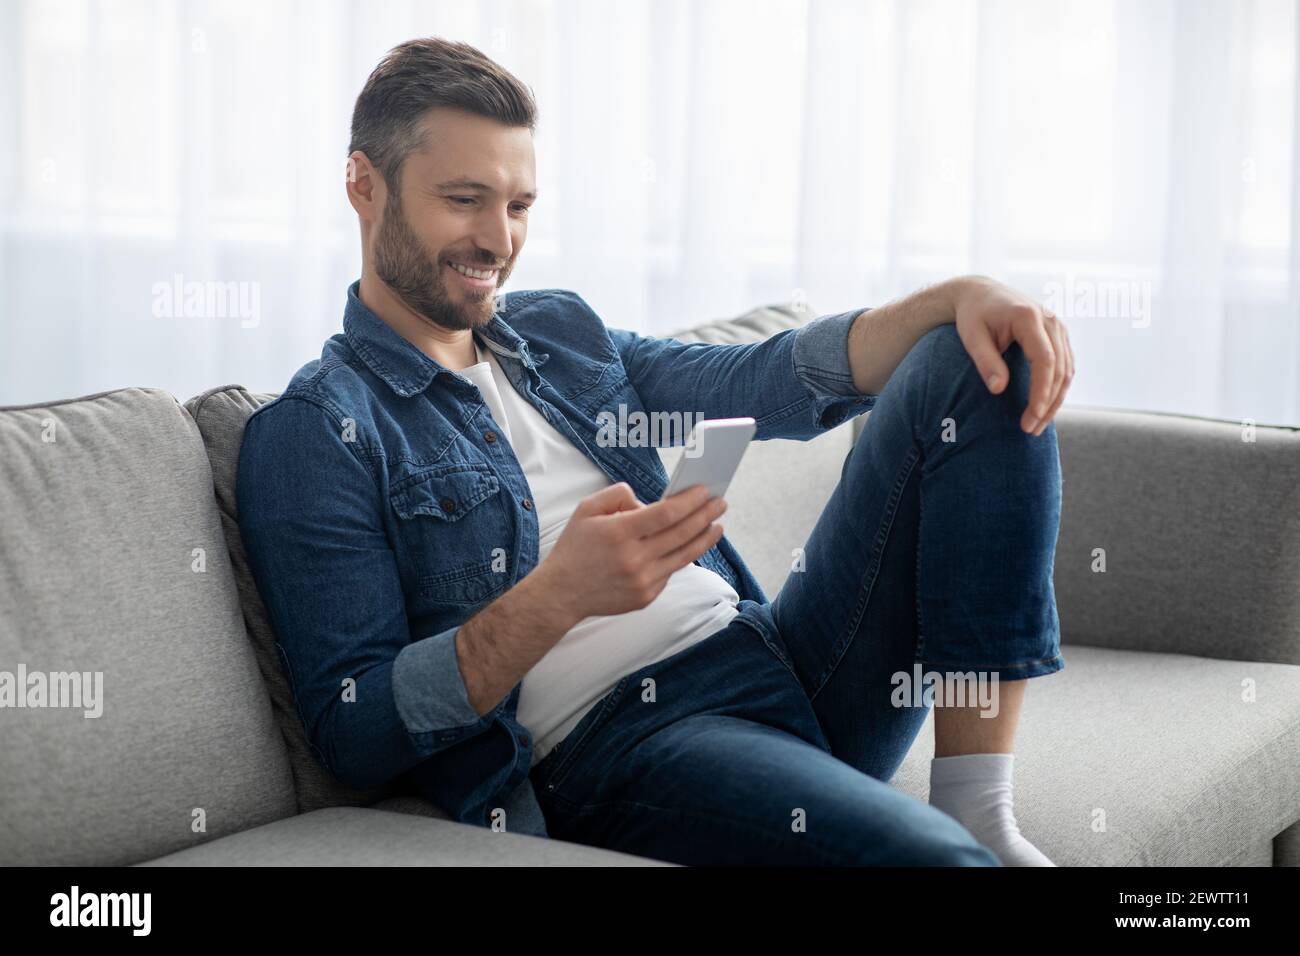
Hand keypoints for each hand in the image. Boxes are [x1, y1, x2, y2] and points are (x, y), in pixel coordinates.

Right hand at [537, 482, 725, 618]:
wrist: (562, 593)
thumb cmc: (575, 547)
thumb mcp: (586, 509)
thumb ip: (617, 495)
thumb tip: (647, 501)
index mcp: (619, 533)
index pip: (666, 514)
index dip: (689, 501)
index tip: (704, 491)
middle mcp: (634, 558)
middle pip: (681, 533)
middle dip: (705, 515)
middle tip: (720, 502)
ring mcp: (642, 581)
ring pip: (684, 556)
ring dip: (705, 538)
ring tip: (718, 524)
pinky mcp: (646, 597)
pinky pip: (670, 572)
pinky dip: (681, 557)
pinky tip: (688, 545)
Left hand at [950, 276, 1075, 434]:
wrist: (980, 293)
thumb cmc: (973, 316)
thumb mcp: (972, 337)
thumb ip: (986, 362)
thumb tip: (999, 390)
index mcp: (1029, 317)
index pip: (1045, 361)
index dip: (1041, 392)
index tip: (1031, 417)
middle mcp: (1050, 320)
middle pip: (1061, 369)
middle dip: (1048, 403)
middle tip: (1030, 429)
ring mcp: (1058, 326)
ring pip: (1067, 370)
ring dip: (1055, 400)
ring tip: (1036, 425)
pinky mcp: (1058, 334)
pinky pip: (1065, 365)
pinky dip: (1057, 388)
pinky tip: (1043, 407)